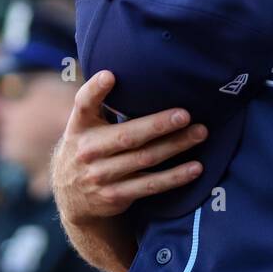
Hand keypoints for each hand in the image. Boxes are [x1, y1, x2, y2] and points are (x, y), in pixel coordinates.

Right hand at [51, 71, 207, 223]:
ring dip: (175, 146)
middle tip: (185, 114)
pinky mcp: (116, 196)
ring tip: (200, 133)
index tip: (110, 76)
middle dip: (157, 125)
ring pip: (145, 159)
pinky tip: (196, 168)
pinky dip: (175, 177)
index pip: (83, 104)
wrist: (72, 200)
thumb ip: (101, 105)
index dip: (95, 90)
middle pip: (127, 136)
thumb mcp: (84, 127)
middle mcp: (88, 151)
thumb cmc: (89, 150)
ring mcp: (101, 176)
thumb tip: (134, 71)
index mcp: (79, 127)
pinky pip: (151, 185)